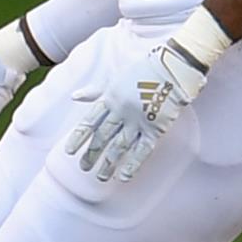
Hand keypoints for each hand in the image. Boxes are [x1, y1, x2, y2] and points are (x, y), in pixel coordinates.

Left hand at [64, 37, 208, 182]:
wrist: (174, 65)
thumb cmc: (146, 68)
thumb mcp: (116, 77)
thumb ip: (96, 90)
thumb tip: (74, 96)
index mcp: (109, 99)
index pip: (89, 122)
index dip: (78, 137)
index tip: (68, 151)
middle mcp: (120, 112)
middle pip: (102, 137)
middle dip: (92, 154)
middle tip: (83, 167)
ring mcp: (138, 120)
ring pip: (119, 146)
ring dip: (109, 163)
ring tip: (100, 177)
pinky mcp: (156, 127)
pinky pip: (142, 150)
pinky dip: (132, 164)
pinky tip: (123, 177)